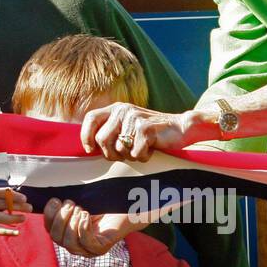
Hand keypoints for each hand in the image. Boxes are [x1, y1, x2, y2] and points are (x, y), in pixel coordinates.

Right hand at [0, 188, 28, 236]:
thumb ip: (0, 193)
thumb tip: (19, 196)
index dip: (12, 195)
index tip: (24, 198)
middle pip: (1, 205)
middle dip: (17, 206)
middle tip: (30, 208)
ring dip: (13, 218)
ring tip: (24, 218)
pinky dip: (7, 232)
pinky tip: (17, 232)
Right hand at [43, 198, 142, 255]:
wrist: (127, 206)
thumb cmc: (102, 202)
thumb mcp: (80, 201)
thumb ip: (64, 201)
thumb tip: (48, 193)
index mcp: (68, 234)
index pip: (50, 230)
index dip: (49, 215)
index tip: (55, 199)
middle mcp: (76, 245)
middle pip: (56, 238)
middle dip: (60, 218)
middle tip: (71, 204)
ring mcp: (88, 249)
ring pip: (69, 243)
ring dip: (71, 223)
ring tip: (81, 209)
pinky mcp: (101, 248)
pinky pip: (85, 242)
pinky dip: (83, 228)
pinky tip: (87, 215)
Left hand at [80, 103, 207, 162]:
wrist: (180, 128)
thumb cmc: (150, 133)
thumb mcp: (127, 127)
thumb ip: (110, 132)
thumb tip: (88, 147)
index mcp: (116, 109)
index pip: (91, 118)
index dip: (86, 135)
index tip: (90, 149)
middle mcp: (123, 110)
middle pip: (101, 139)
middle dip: (111, 154)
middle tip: (126, 154)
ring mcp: (134, 118)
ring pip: (119, 149)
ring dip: (130, 156)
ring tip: (142, 148)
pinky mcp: (146, 128)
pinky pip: (135, 153)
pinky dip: (144, 157)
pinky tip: (152, 149)